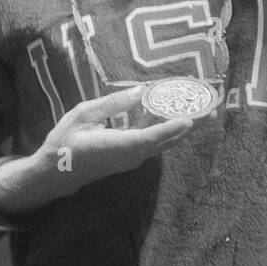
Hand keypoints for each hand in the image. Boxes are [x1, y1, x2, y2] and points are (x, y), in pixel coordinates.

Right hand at [0, 85, 196, 214]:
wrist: (54, 174)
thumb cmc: (64, 143)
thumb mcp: (82, 116)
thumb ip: (112, 104)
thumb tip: (140, 91)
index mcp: (117, 146)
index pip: (150, 138)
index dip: (171, 128)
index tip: (190, 119)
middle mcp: (131, 155)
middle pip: (167, 140)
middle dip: (191, 124)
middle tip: (212, 109)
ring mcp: (133, 158)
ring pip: (164, 141)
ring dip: (184, 126)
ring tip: (204, 110)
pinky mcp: (132, 156)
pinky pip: (155, 141)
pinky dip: (168, 128)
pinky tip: (177, 113)